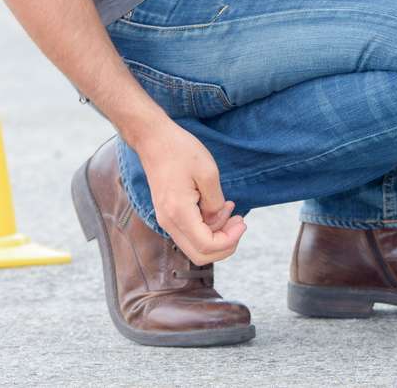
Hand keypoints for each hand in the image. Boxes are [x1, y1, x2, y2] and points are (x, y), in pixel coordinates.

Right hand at [134, 121, 246, 263]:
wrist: (154, 140)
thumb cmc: (180, 151)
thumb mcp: (208, 173)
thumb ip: (216, 202)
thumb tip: (219, 219)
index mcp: (179, 213)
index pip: (206, 246)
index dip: (230, 241)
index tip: (242, 223)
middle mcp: (169, 222)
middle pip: (199, 255)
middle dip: (225, 244)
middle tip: (239, 223)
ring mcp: (166, 219)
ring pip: (195, 245)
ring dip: (217, 235)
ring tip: (231, 210)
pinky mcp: (168, 214)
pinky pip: (190, 232)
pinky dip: (207, 227)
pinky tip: (218, 208)